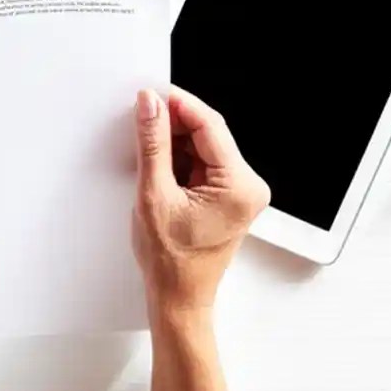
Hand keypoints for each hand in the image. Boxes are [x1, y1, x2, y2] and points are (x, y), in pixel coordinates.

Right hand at [132, 86, 270, 313]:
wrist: (178, 298)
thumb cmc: (171, 262)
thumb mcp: (154, 194)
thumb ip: (153, 144)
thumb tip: (150, 105)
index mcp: (240, 186)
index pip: (211, 126)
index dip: (180, 104)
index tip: (152, 93)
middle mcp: (248, 186)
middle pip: (209, 134)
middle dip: (175, 122)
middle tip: (142, 113)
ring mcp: (240, 192)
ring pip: (204, 147)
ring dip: (175, 140)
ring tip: (145, 144)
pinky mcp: (227, 196)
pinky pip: (203, 164)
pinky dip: (179, 158)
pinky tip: (158, 162)